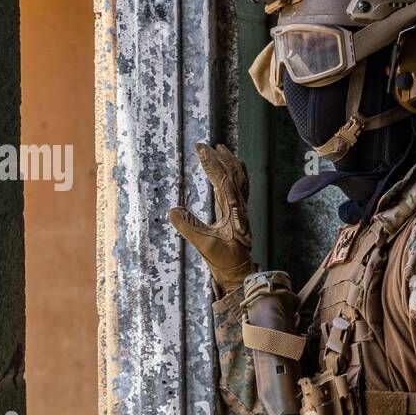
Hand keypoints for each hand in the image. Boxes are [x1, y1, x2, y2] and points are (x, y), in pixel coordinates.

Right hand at [169, 142, 254, 290]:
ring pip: (239, 178)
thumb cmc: (223, 259)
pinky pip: (242, 186)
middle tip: (204, 145)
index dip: (211, 163)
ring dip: (229, 162)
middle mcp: (240, 205)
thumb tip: (172, 210)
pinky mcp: (241, 211)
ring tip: (220, 148)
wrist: (238, 269)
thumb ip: (188, 227)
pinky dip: (237, 172)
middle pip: (232, 174)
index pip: (222, 179)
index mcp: (232, 210)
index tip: (202, 148)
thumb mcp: (203, 244)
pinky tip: (232, 165)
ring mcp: (242, 207)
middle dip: (218, 158)